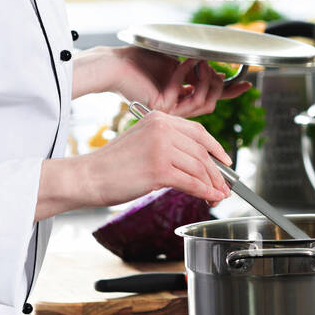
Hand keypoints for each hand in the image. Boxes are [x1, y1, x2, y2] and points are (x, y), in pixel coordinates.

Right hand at [37, 109, 232, 217]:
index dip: (215, 147)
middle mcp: (162, 128)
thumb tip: (199, 165)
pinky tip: (209, 197)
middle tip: (224, 186)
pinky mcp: (159, 169)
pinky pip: (191, 182)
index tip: (225, 160)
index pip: (198, 131)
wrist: (89, 176)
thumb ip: (169, 145)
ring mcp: (161, 148)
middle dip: (216, 172)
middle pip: (201, 151)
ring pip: (199, 167)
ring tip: (217, 195)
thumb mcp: (143, 142)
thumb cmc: (113, 164)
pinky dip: (204, 192)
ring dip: (212, 184)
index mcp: (159, 117)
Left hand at [112, 46, 252, 117]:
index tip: (246, 83)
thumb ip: (197, 71)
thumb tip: (219, 74)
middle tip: (210, 66)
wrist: (118, 64)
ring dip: (205, 79)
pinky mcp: (163, 109)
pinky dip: (189, 74)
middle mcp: (176, 109)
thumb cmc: (143, 60)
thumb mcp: (178, 64)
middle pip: (211, 102)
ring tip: (199, 62)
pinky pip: (188, 95)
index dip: (230, 92)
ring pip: (204, 103)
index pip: (211, 97)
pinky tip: (184, 62)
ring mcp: (169, 112)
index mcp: (181, 97)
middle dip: (216, 82)